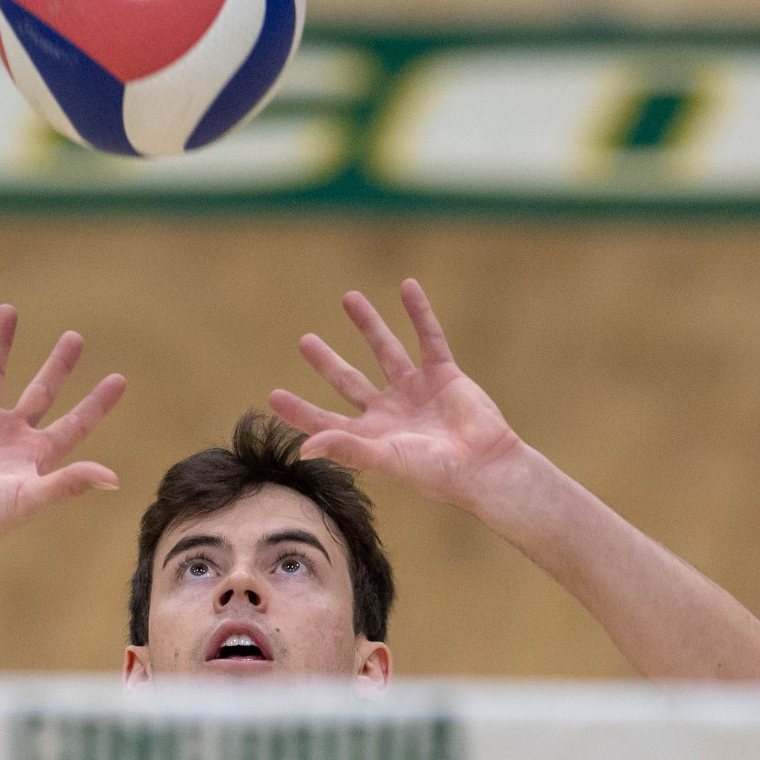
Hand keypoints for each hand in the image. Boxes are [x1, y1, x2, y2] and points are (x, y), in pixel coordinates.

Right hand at [0, 305, 125, 554]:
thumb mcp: (31, 499)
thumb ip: (70, 483)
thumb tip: (114, 479)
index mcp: (35, 455)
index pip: (75, 424)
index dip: (97, 403)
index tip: (119, 379)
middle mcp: (10, 434)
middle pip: (41, 391)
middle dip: (58, 365)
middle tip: (75, 337)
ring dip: (0, 342)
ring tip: (9, 309)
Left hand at [268, 280, 522, 513]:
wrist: (486, 465)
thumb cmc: (435, 472)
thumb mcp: (385, 460)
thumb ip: (345, 449)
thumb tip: (303, 449)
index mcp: (371, 435)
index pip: (326, 420)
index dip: (300, 410)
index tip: (274, 395)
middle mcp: (389, 411)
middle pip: (349, 380)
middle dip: (328, 362)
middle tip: (305, 341)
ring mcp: (416, 390)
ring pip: (386, 350)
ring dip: (369, 324)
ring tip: (349, 297)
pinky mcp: (444, 373)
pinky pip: (429, 336)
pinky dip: (419, 312)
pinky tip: (408, 286)